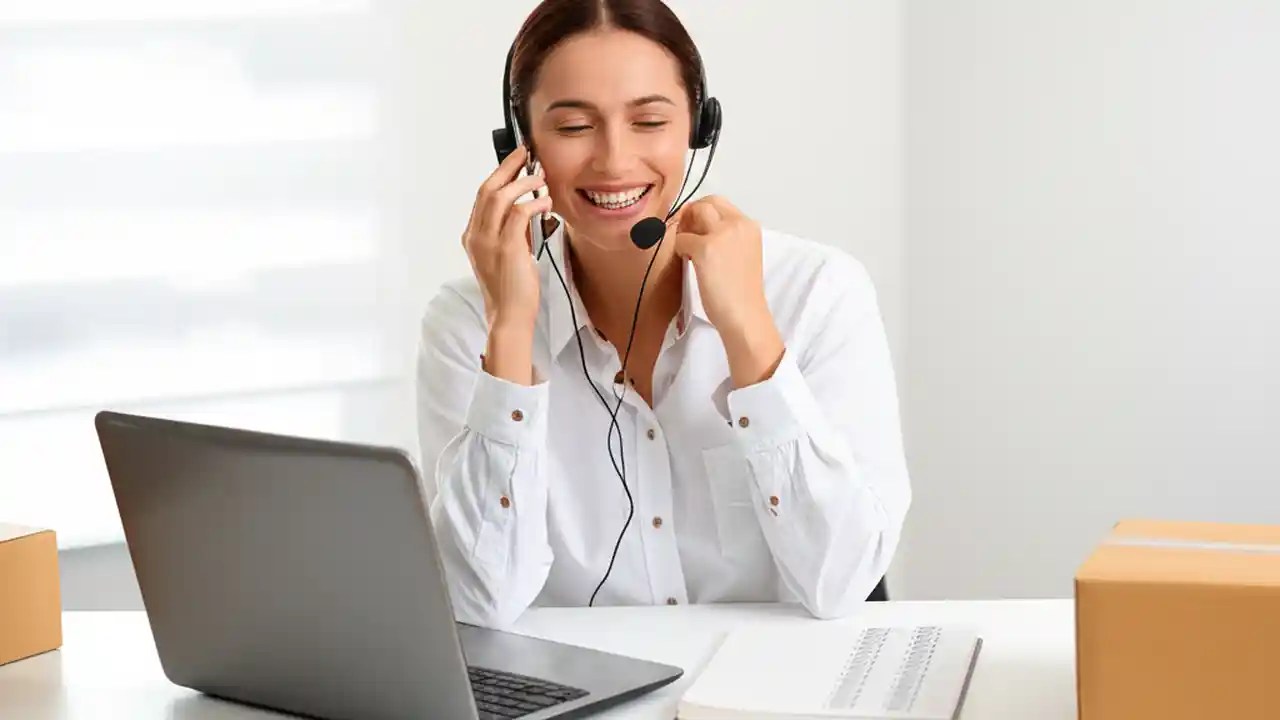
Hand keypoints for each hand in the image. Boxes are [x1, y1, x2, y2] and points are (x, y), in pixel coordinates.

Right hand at [461, 145, 552, 330]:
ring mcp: (489, 242)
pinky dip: (533, 203)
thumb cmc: (511, 288)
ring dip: (523, 183)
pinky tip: (545, 202)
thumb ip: (512, 231)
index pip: (482, 196)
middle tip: (525, 154)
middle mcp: (476, 236)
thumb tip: (528, 208)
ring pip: (500, 197)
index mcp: (472, 236)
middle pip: (487, 189)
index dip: (499, 175)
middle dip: (507, 167)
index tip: (515, 161)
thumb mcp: (508, 254)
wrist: (509, 316)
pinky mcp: (507, 249)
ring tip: (540, 178)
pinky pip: (519, 214)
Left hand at [670, 195, 784, 386]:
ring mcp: (721, 234)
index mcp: (749, 225)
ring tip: (687, 250)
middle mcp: (737, 224)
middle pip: (705, 203)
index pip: (720, 203)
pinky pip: (681, 240)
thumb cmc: (741, 291)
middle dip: (691, 214)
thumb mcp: (742, 253)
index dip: (703, 211)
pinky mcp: (704, 248)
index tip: (695, 227)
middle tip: (686, 233)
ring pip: (692, 214)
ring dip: (684, 228)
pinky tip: (687, 263)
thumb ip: (727, 236)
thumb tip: (697, 226)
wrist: (744, 315)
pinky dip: (679, 250)